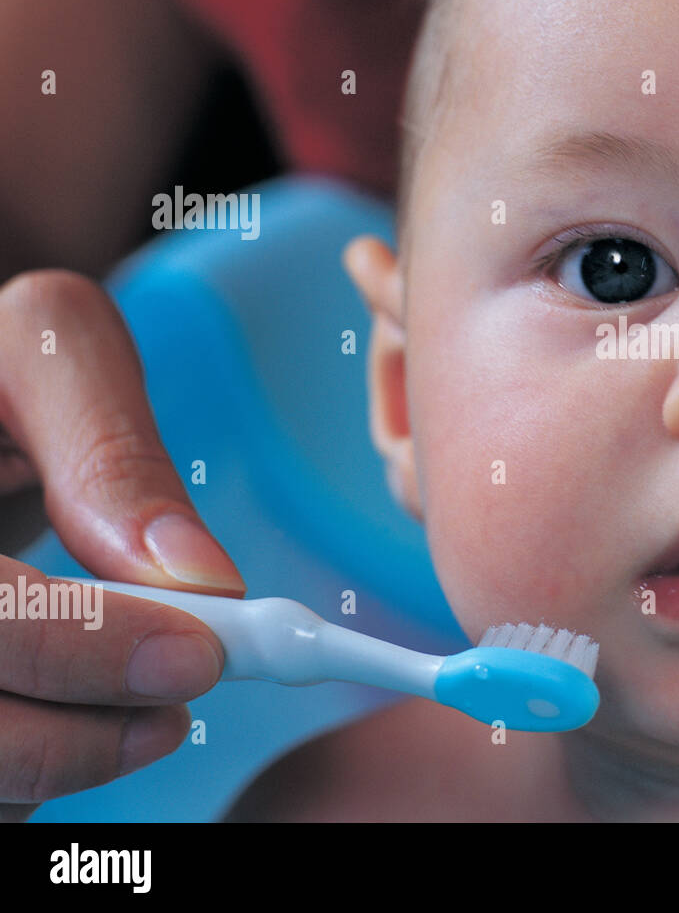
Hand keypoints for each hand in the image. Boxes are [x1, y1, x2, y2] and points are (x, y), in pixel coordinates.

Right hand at [0, 270, 244, 821]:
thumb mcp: (44, 355)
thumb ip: (112, 456)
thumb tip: (201, 579)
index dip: (77, 647)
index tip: (196, 653)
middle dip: (77, 735)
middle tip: (179, 706)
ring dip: (54, 766)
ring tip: (131, 711)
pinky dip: (25, 775)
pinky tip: (68, 718)